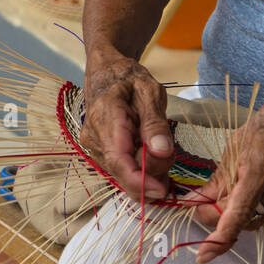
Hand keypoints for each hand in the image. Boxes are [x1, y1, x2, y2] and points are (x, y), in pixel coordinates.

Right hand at [81, 49, 175, 202]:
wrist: (106, 73)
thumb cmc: (128, 78)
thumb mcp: (150, 91)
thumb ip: (155, 122)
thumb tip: (162, 151)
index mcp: (106, 118)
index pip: (119, 161)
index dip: (139, 182)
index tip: (161, 190)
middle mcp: (94, 138)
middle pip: (123, 172)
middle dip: (151, 171)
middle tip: (169, 151)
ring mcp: (94, 147)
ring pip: (123, 174)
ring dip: (147, 168)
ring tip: (159, 143)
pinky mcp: (99, 153)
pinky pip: (122, 169)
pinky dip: (140, 166)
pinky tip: (149, 149)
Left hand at [183, 90, 263, 262]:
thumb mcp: (239, 143)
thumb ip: (218, 178)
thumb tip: (194, 202)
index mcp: (263, 165)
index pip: (240, 210)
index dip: (221, 235)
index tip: (204, 254)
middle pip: (242, 217)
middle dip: (220, 215)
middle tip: (205, 204)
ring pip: (253, 217)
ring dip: (240, 208)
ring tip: (245, 177)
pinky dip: (257, 203)